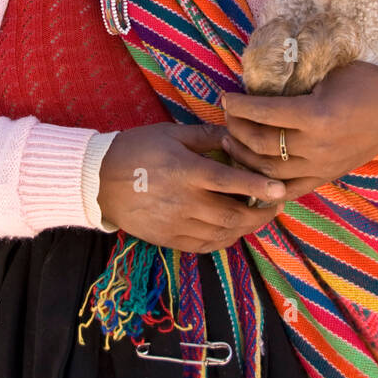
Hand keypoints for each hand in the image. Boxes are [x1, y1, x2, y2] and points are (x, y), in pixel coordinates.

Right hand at [96, 121, 286, 252]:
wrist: (97, 180)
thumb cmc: (135, 150)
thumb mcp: (170, 134)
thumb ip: (206, 136)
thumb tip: (235, 133)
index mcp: (186, 172)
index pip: (231, 182)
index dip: (259, 186)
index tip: (281, 189)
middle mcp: (184, 202)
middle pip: (232, 214)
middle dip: (260, 213)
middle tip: (277, 205)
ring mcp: (176, 224)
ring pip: (221, 234)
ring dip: (246, 228)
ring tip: (259, 217)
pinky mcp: (168, 239)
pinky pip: (204, 245)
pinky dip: (224, 240)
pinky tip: (233, 230)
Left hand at [218, 55, 377, 201]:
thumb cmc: (365, 82)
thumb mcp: (329, 74)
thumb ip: (297, 85)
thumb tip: (259, 86)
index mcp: (317, 115)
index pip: (265, 113)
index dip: (239, 106)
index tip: (225, 97)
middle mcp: (318, 145)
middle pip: (262, 143)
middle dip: (236, 130)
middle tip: (226, 118)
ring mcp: (323, 165)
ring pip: (270, 170)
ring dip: (244, 157)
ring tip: (231, 143)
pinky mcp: (327, 177)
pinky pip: (290, 189)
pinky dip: (266, 184)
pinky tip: (251, 174)